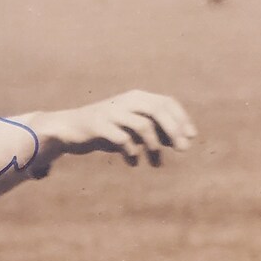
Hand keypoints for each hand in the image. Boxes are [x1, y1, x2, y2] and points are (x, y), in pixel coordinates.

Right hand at [44, 91, 196, 166]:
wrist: (69, 129)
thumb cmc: (106, 130)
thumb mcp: (131, 129)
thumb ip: (154, 132)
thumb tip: (182, 142)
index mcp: (136, 97)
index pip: (166, 103)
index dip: (181, 119)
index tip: (192, 137)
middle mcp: (126, 101)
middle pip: (158, 111)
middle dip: (174, 130)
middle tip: (183, 149)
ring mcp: (112, 112)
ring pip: (143, 125)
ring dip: (154, 146)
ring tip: (156, 163)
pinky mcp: (98, 125)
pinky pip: (122, 139)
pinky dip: (132, 152)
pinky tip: (133, 162)